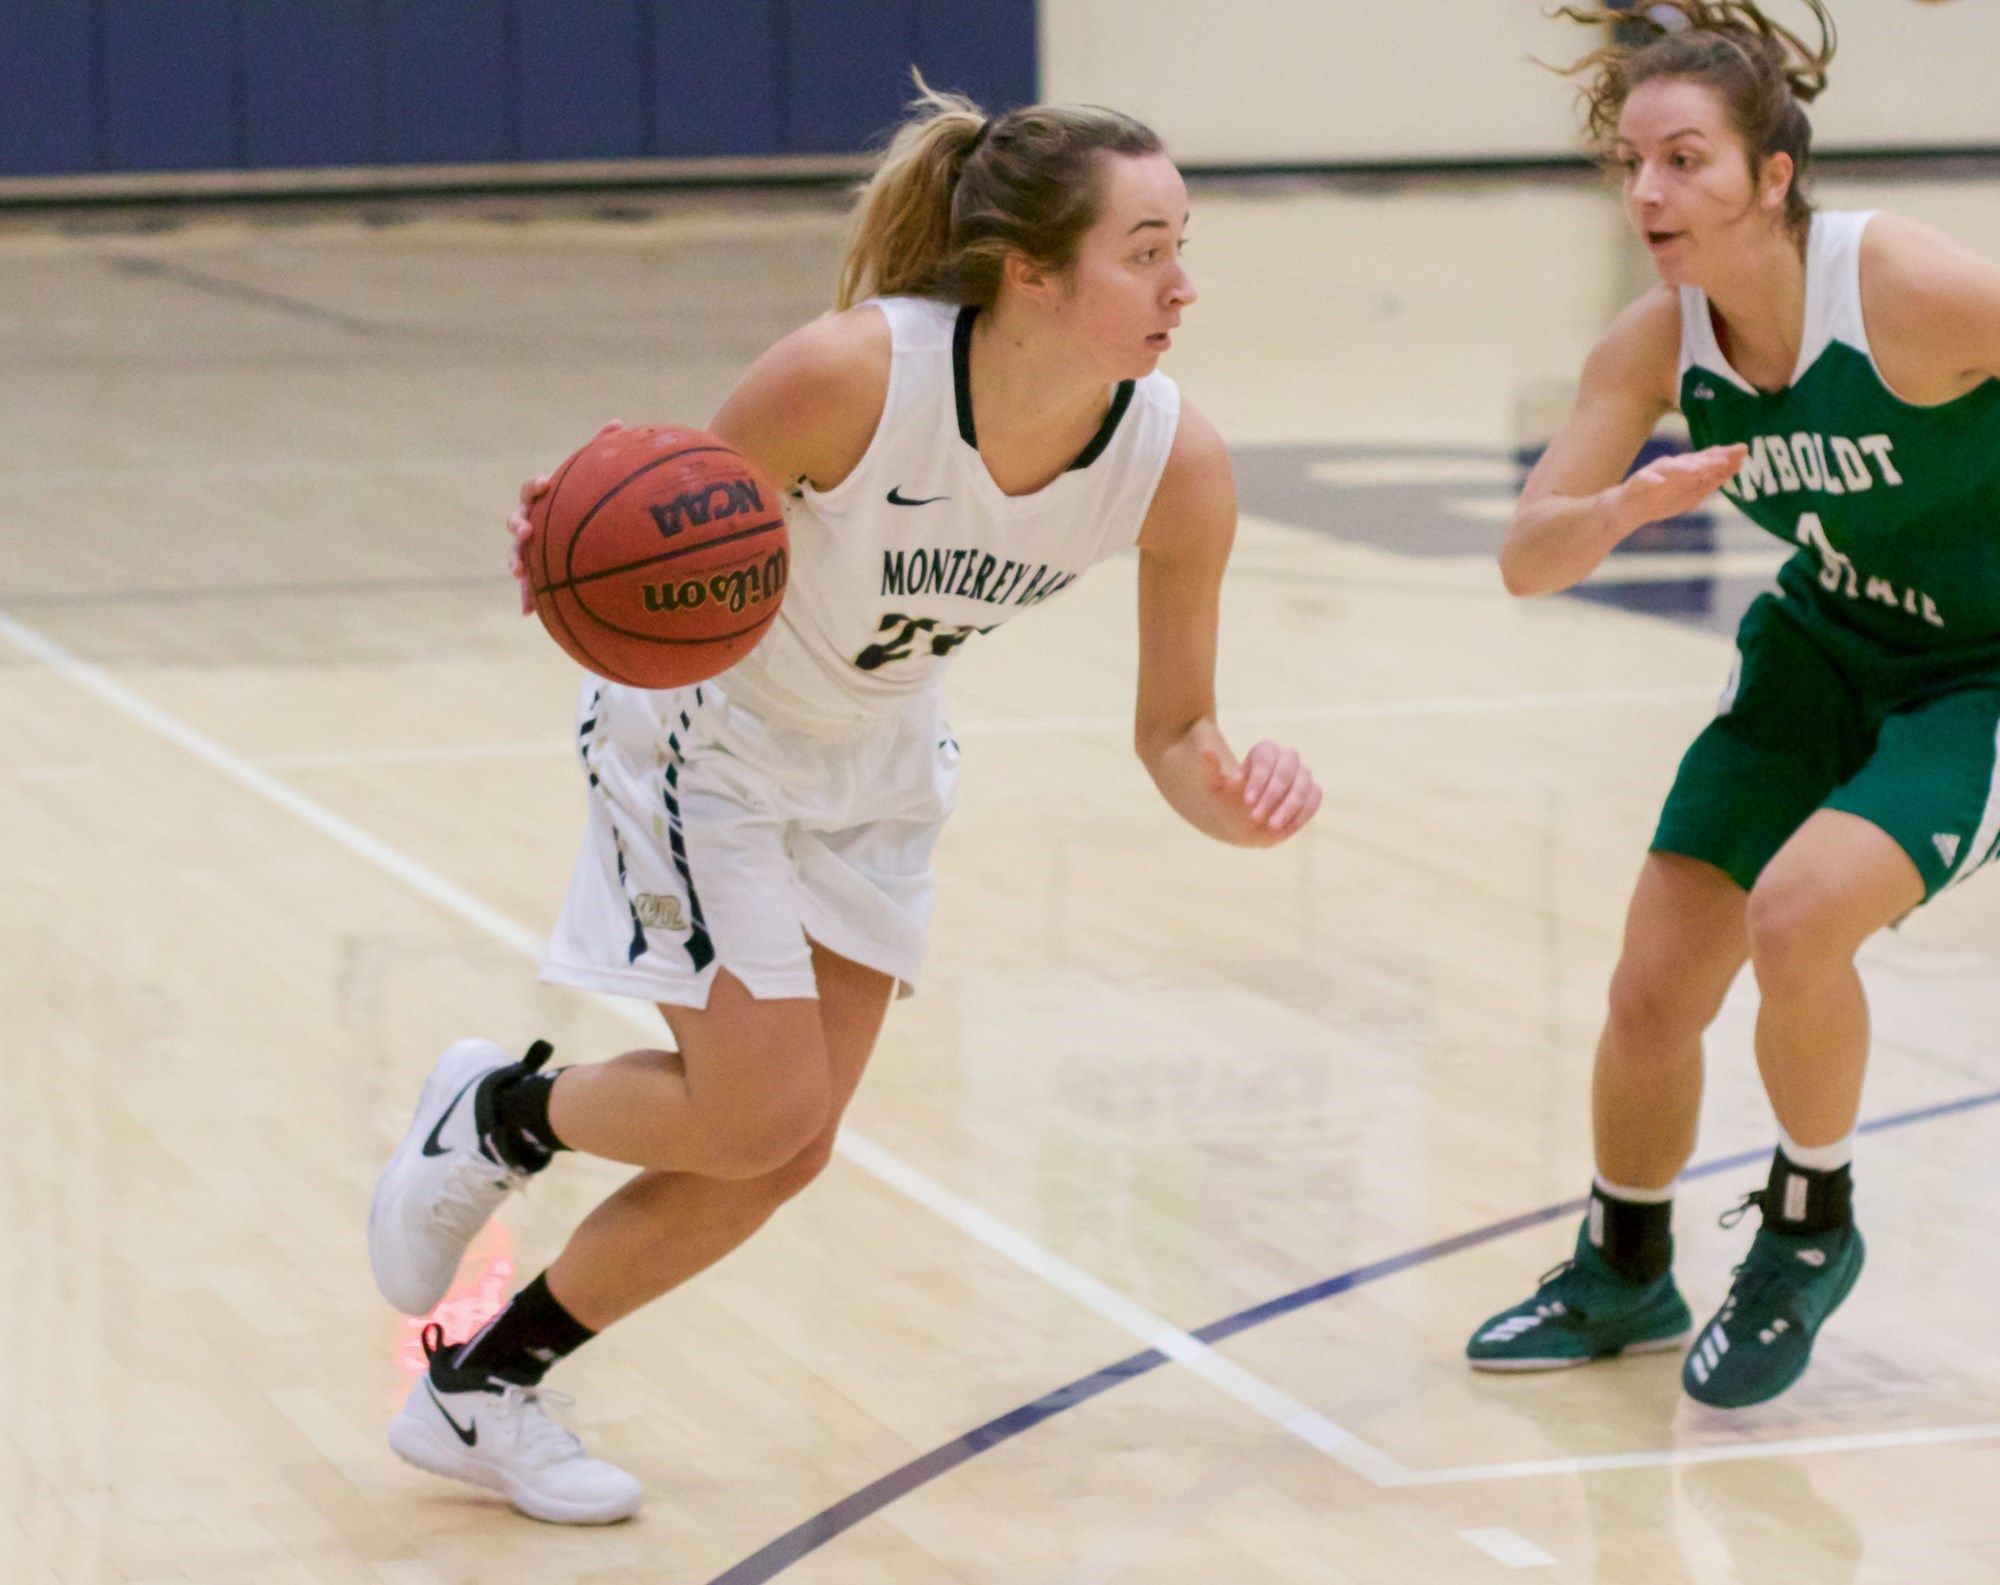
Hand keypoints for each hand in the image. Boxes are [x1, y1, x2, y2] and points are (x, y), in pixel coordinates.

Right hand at [509, 420, 621, 614]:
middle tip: (526, 531)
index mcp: (544, 498)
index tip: (544, 484)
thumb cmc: (591, 499)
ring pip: (517, 553)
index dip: (535, 487)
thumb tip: (618, 422)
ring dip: (516, 561)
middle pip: (516, 520)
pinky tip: (529, 614)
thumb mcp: (598, 477)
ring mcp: (532, 546)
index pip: (532, 489)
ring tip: (519, 573)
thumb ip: (603, 451)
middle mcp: (532, 520)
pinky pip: (531, 585)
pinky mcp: (539, 570)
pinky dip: (528, 598)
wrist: (590, 529)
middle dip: (518, 525)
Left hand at [1202, 739, 1321, 846]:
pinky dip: (1301, 814)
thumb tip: (1206, 751)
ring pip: (1304, 783)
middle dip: (1272, 793)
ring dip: (1288, 806)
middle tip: (1255, 815)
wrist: (1243, 822)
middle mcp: (1286, 759)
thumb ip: (1211, 769)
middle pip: (1288, 767)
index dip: (1258, 778)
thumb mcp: (1216, 788)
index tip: (1247, 800)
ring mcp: (1302, 776)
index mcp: (1263, 752)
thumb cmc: (1229, 801)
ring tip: (1271, 826)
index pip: (1266, 757)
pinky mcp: (1312, 793)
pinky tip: (1284, 828)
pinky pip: (1314, 799)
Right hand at [1609, 443, 1746, 538]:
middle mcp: (1672, 467)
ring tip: (1699, 471)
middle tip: (1726, 458)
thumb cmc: (1660, 500)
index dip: (1724, 454)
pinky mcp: (1637, 483)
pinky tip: (1660, 482)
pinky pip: (1645, 479)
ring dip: (1684, 468)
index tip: (1744, 450)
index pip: (1707, 459)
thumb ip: (1711, 481)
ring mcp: (1654, 473)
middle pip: (1692, 460)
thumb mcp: (1692, 494)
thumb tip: (1736, 466)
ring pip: (1670, 468)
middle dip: (1709, 458)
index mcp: (1686, 469)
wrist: (1628, 510)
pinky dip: (1652, 479)